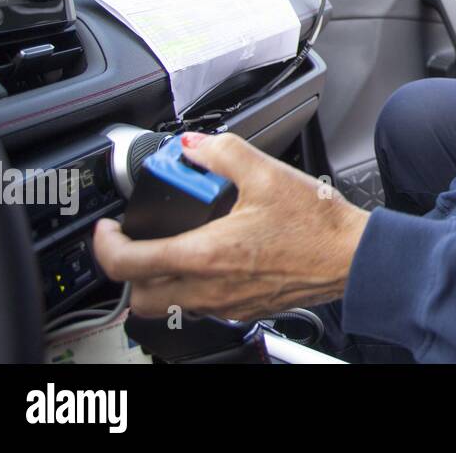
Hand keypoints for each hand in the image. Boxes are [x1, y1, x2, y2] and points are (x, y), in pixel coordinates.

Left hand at [92, 132, 369, 320]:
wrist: (351, 257)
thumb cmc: (316, 225)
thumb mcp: (267, 173)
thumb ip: (222, 153)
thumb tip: (194, 145)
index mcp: (205, 254)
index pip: (127, 262)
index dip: (104, 245)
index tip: (108, 229)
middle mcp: (208, 288)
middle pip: (138, 296)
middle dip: (127, 270)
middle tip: (138, 242)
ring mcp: (225, 304)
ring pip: (167, 306)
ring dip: (158, 281)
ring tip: (173, 249)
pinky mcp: (243, 310)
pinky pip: (200, 308)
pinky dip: (191, 289)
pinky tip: (214, 261)